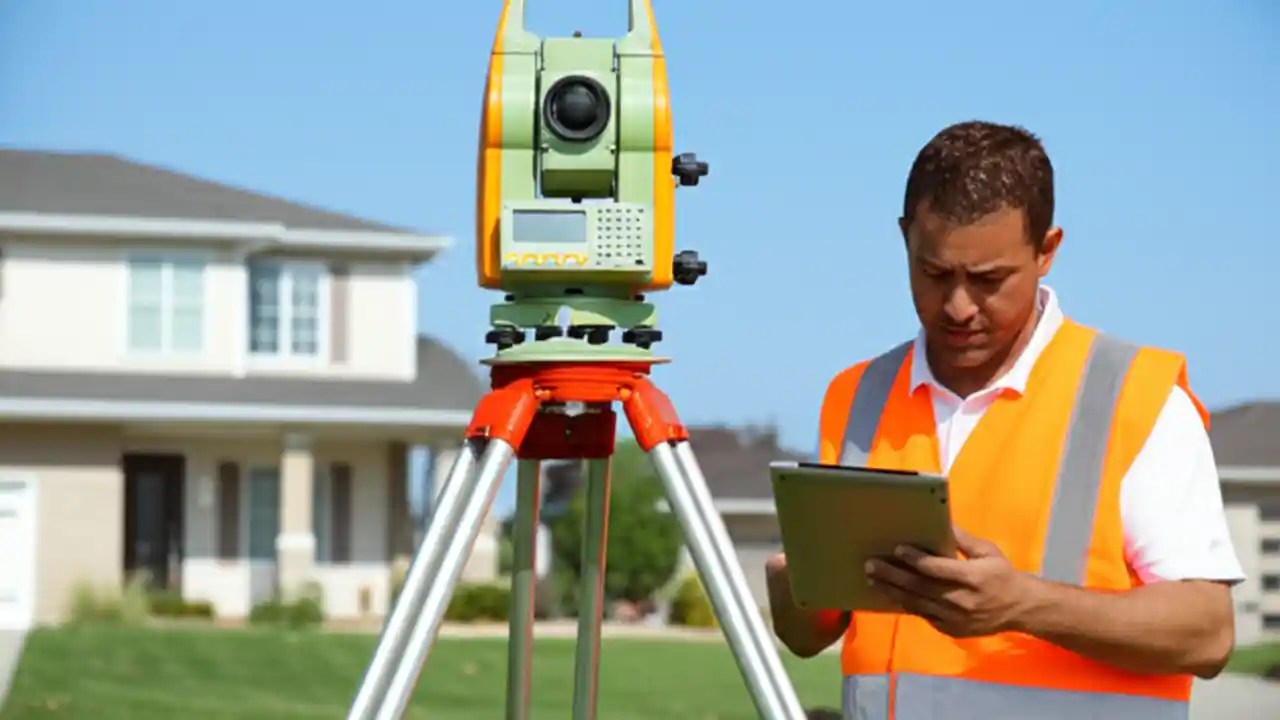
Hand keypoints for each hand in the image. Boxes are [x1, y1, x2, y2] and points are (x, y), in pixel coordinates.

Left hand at [865, 527, 1039, 637]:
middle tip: (871, 564)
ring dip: (892, 591)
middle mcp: (962, 600)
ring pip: (917, 604)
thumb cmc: (1003, 575)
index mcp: (973, 578)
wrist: (1021, 609)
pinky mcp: (950, 629)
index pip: (938, 569)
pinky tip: (890, 595)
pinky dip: (905, 605)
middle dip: (893, 575)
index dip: (916, 560)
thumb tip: (941, 522)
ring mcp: (955, 619)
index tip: (897, 549)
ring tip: (872, 579)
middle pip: (920, 587)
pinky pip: (923, 616)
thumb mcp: (988, 552)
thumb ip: (963, 539)